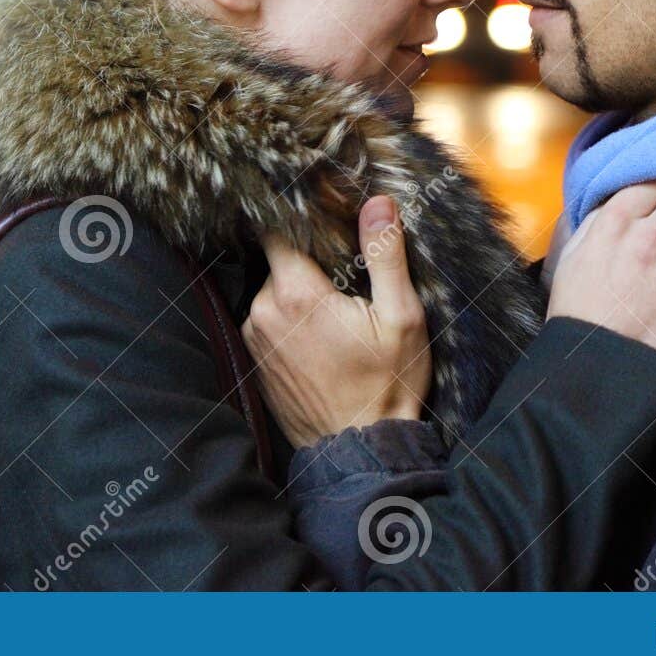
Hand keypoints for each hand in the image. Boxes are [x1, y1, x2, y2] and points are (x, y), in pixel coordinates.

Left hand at [242, 195, 431, 447]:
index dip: (298, 215)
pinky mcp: (256, 359)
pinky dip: (292, 317)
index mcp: (296, 294)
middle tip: (348, 274)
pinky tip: (325, 336)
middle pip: (280, 260)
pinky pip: (270, 319)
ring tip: (341, 311)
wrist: (360, 452)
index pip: (277, 230)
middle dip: (311, 260)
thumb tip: (377, 203)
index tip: (321, 211)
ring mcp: (255, 338)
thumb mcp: (401, 317)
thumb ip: (384, 255)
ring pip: (275, 289)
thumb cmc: (386, 386)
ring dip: (302, 291)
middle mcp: (263, 311)